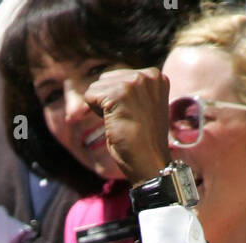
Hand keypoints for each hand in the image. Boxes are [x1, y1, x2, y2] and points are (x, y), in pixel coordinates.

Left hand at [84, 67, 170, 186]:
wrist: (150, 164)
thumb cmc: (143, 143)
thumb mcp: (141, 106)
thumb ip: (130, 90)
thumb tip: (102, 79)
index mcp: (155, 76)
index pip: (118, 76)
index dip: (118, 100)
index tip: (134, 117)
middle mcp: (148, 75)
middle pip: (106, 78)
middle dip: (108, 101)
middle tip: (127, 122)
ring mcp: (134, 82)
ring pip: (96, 86)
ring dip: (102, 108)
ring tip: (122, 123)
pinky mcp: (119, 94)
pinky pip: (90, 95)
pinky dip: (95, 112)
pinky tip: (114, 124)